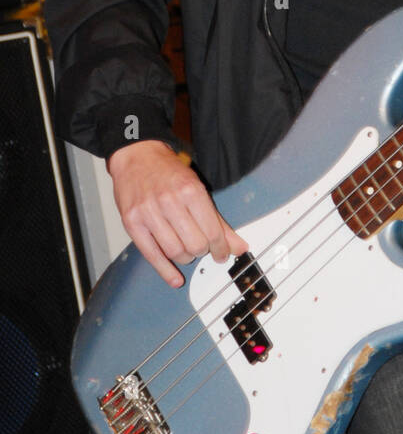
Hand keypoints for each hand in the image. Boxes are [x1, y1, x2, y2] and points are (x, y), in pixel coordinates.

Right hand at [107, 139, 247, 287]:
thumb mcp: (197, 187)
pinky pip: (151, 255)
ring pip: (175, 252)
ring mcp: (149, 213)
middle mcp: (169, 201)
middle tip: (202, 247)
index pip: (212, 231)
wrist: (137, 155)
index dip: (221, 247)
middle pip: (195, 245)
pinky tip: (175, 278)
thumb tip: (239, 246)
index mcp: (190, 191)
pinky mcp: (132, 223)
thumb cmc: (169, 172)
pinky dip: (165, 271)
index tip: (222, 253)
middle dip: (203, 251)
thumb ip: (218, 221)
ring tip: (186, 250)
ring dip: (185, 257)